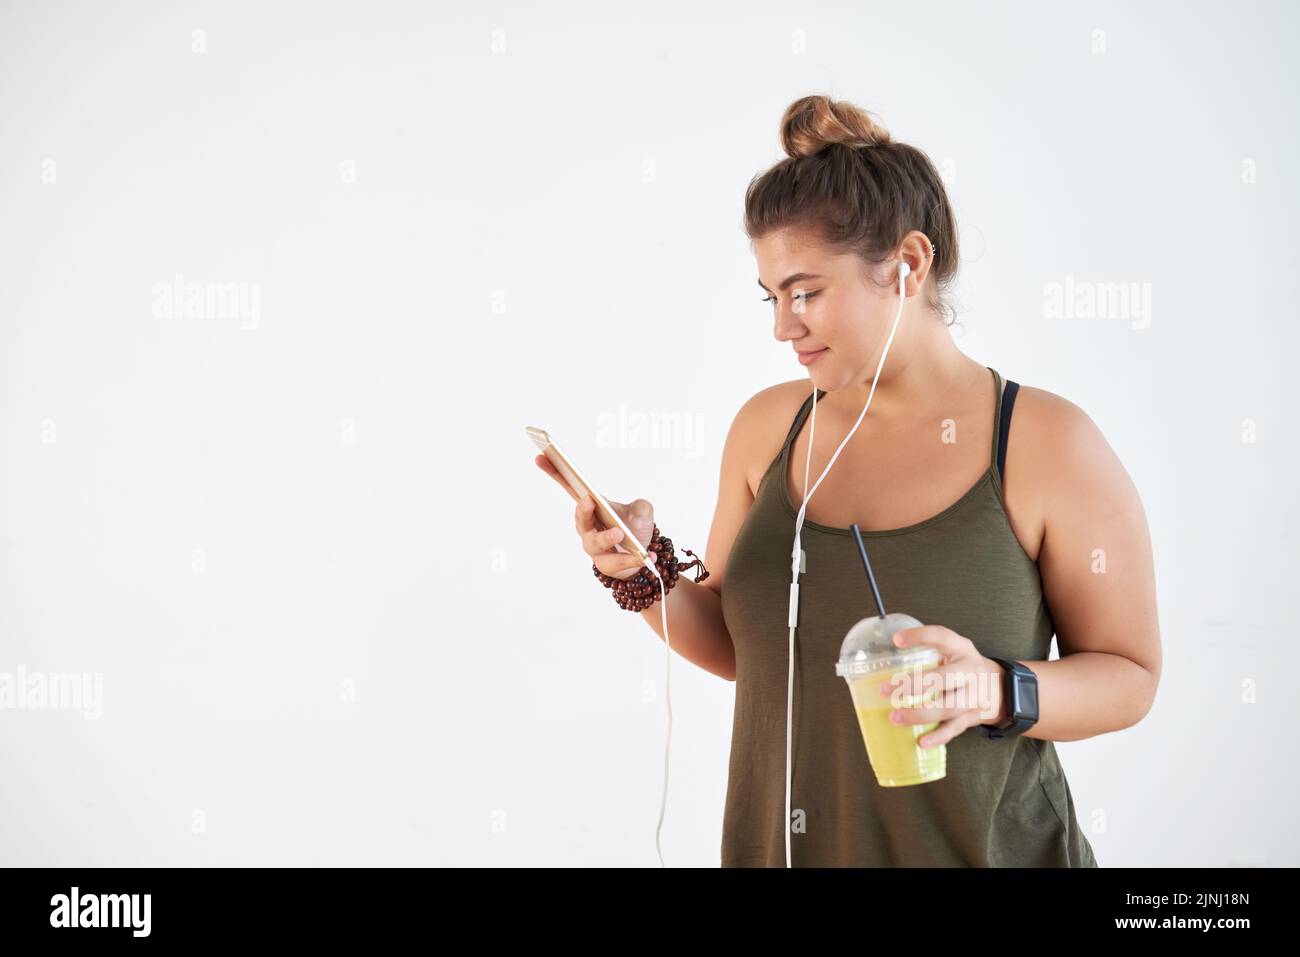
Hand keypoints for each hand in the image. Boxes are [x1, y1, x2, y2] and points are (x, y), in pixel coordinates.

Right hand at [534, 454, 655, 580]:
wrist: (640, 553)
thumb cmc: (632, 527)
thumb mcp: (641, 511)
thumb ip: (642, 508)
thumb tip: (638, 512)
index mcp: (591, 506)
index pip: (569, 487)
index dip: (554, 472)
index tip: (542, 455)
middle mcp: (588, 527)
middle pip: (580, 519)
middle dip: (582, 510)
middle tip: (588, 500)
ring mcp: (595, 547)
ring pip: (596, 544)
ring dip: (607, 537)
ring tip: (620, 533)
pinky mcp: (607, 565)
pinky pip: (618, 563)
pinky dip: (632, 560)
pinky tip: (647, 557)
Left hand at [876, 625, 1005, 748]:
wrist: (1001, 688)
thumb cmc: (963, 668)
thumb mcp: (953, 652)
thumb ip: (928, 653)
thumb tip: (883, 660)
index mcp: (961, 648)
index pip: (942, 636)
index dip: (920, 636)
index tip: (896, 640)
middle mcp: (970, 670)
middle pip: (945, 677)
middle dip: (914, 684)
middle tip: (886, 690)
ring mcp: (975, 695)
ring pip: (949, 706)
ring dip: (920, 713)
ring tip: (895, 717)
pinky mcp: (974, 716)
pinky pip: (955, 728)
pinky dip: (938, 736)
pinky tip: (921, 742)